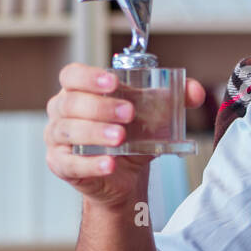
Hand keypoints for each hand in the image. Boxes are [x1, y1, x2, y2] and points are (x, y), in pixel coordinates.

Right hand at [45, 63, 206, 207]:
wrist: (124, 175)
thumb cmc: (131, 137)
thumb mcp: (152, 115)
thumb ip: (174, 99)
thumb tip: (194, 91)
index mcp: (79, 90)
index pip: (72, 75)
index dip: (89, 76)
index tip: (114, 82)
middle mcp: (62, 111)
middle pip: (70, 103)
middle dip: (101, 106)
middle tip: (129, 113)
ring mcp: (57, 139)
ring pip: (67, 131)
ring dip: (95, 132)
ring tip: (120, 137)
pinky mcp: (60, 164)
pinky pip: (69, 163)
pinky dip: (90, 163)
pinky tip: (109, 164)